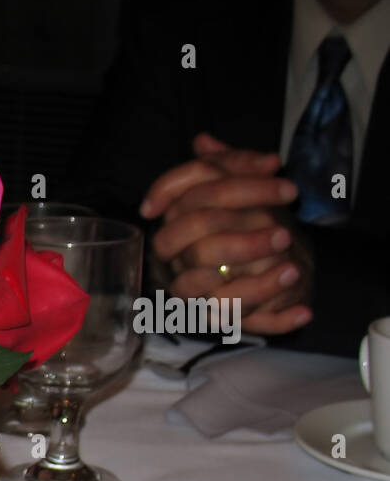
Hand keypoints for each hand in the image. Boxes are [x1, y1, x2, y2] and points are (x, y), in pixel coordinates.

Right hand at [139, 133, 312, 334]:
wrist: (268, 264)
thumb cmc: (247, 222)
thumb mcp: (241, 188)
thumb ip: (233, 166)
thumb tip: (242, 153)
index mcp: (176, 223)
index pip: (186, 200)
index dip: (234, 186)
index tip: (277, 173)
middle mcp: (177, 260)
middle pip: (194, 250)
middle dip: (240, 240)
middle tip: (285, 232)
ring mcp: (195, 293)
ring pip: (211, 298)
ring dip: (254, 285)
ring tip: (293, 268)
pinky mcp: (219, 320)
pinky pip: (241, 326)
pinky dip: (275, 320)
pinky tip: (304, 311)